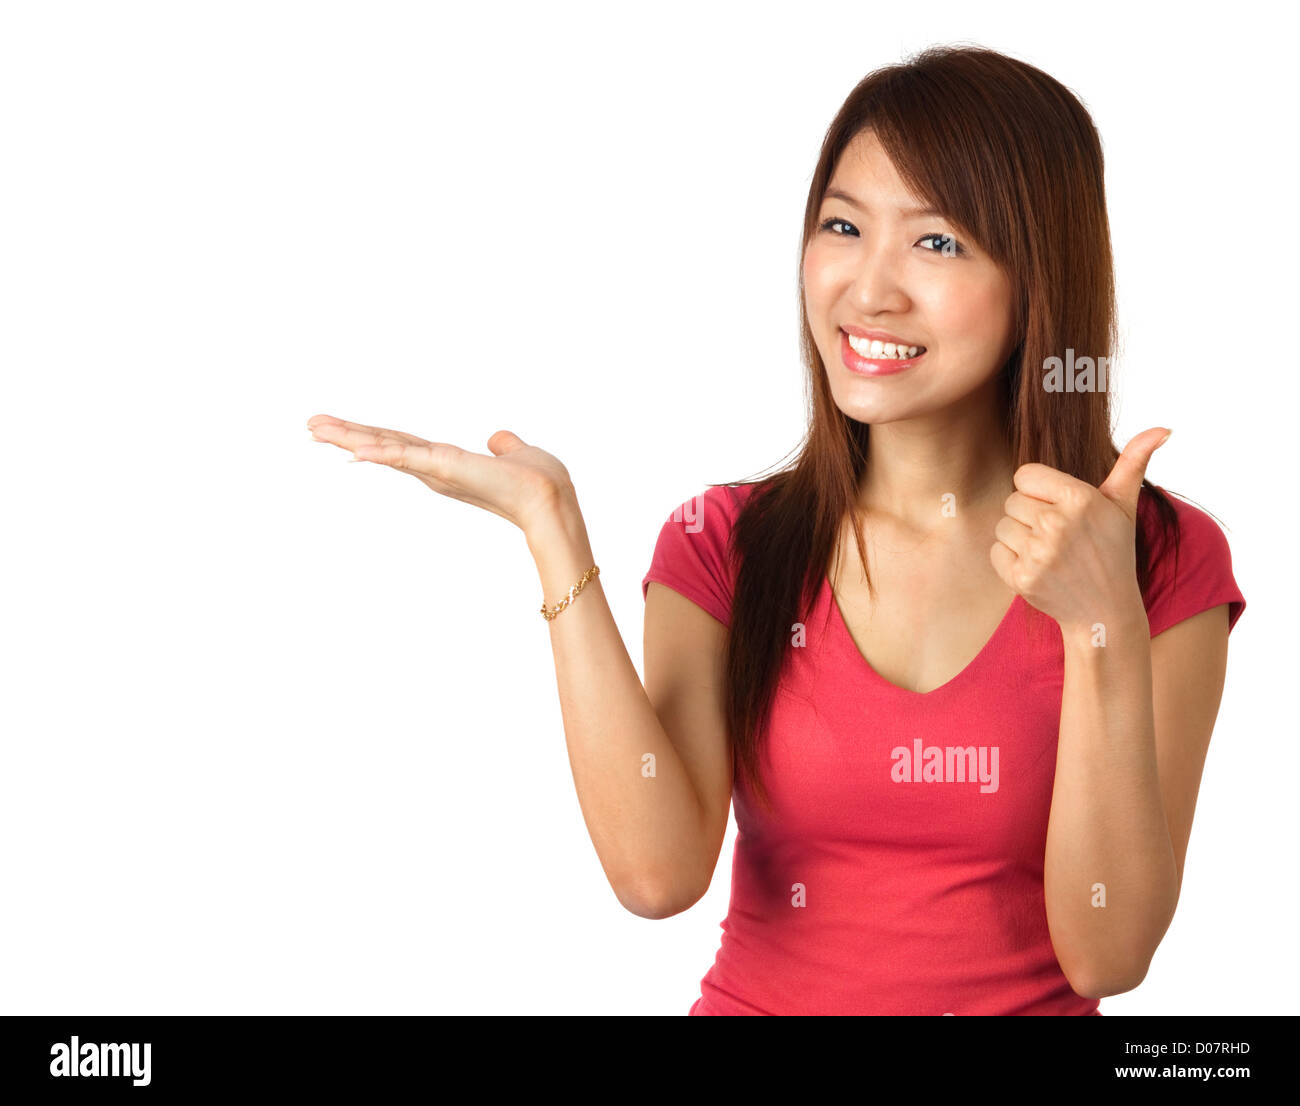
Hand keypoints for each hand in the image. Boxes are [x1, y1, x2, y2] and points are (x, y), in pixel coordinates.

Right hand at [307, 414, 575, 534]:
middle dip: (346, 435)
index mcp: (446, 463)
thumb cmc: (539, 483)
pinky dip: (381, 454)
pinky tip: (355, 451)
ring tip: (316, 429)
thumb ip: (502, 445)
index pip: (400, 445)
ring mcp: (437, 470)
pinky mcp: (446, 469)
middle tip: (310, 425)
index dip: (370, 437)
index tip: (339, 430)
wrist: (551, 500)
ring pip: (385, 449)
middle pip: (382, 445)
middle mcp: (435, 469)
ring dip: (350, 438)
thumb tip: (497, 439)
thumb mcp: (516, 454)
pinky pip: (406, 458)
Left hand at [989, 428, 1171, 633]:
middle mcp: (1057, 524)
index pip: (1024, 475)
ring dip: (1019, 538)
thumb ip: (1134, 462)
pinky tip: (1038, 569)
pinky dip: (1010, 561)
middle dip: (1029, 515)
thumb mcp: (1123, 506)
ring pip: (1003, 526)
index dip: (1038, 490)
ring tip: (1049, 552)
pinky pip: (996, 552)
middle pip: (1012, 500)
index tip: (1058, 507)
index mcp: (1079, 498)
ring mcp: (1038, 553)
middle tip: (1057, 535)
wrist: (1104, 611)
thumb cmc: (1112, 551)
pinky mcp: (1022, 577)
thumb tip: (1164, 428)